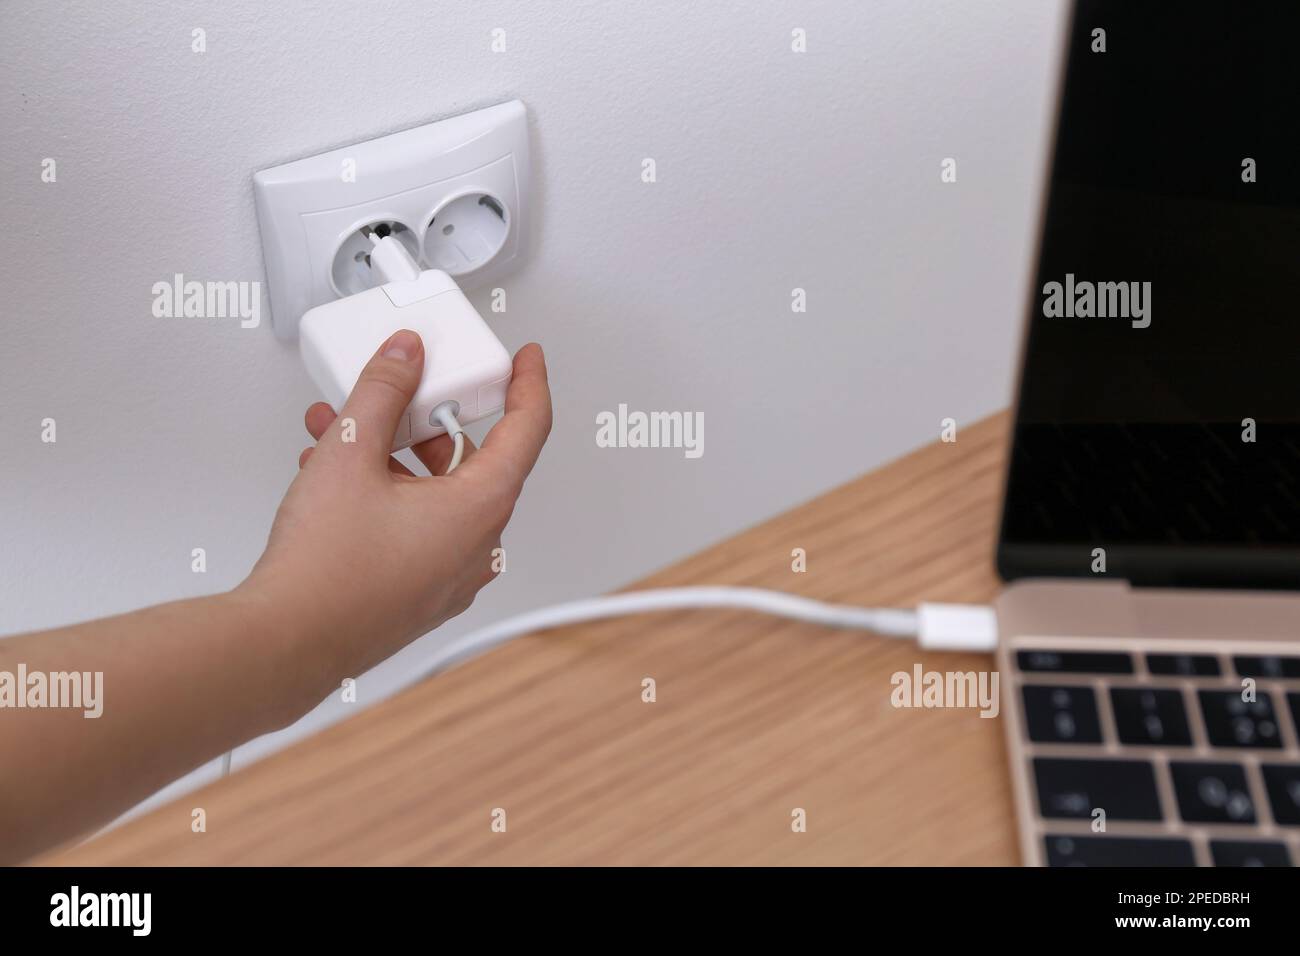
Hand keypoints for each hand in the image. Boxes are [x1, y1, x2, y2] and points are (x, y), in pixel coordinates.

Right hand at [242, 330, 550, 706]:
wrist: (282, 644)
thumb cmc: (324, 570)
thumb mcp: (350, 452)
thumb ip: (383, 390)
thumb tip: (406, 356)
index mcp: (481, 509)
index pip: (528, 430)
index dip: (529, 384)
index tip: (525, 360)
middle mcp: (477, 548)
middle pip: (473, 461)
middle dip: (427, 419)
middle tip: (400, 391)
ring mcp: (449, 576)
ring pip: (438, 494)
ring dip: (396, 455)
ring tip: (341, 429)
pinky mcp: (418, 593)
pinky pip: (419, 526)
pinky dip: (389, 493)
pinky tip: (335, 474)